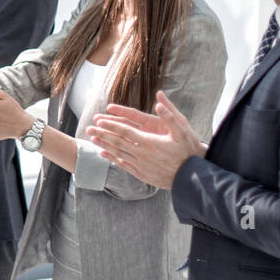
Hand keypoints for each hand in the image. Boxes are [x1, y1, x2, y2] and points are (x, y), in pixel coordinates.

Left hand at [85, 90, 205, 188]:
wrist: (191, 177)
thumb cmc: (188, 151)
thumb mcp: (182, 131)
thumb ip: (170, 116)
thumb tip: (159, 101)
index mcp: (149, 142)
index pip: (126, 131)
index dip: (111, 125)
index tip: (99, 120)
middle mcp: (142, 154)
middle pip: (118, 142)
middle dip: (102, 134)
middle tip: (88, 129)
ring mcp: (141, 165)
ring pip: (118, 153)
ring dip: (104, 146)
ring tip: (92, 139)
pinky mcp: (141, 174)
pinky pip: (123, 165)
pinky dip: (112, 159)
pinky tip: (103, 154)